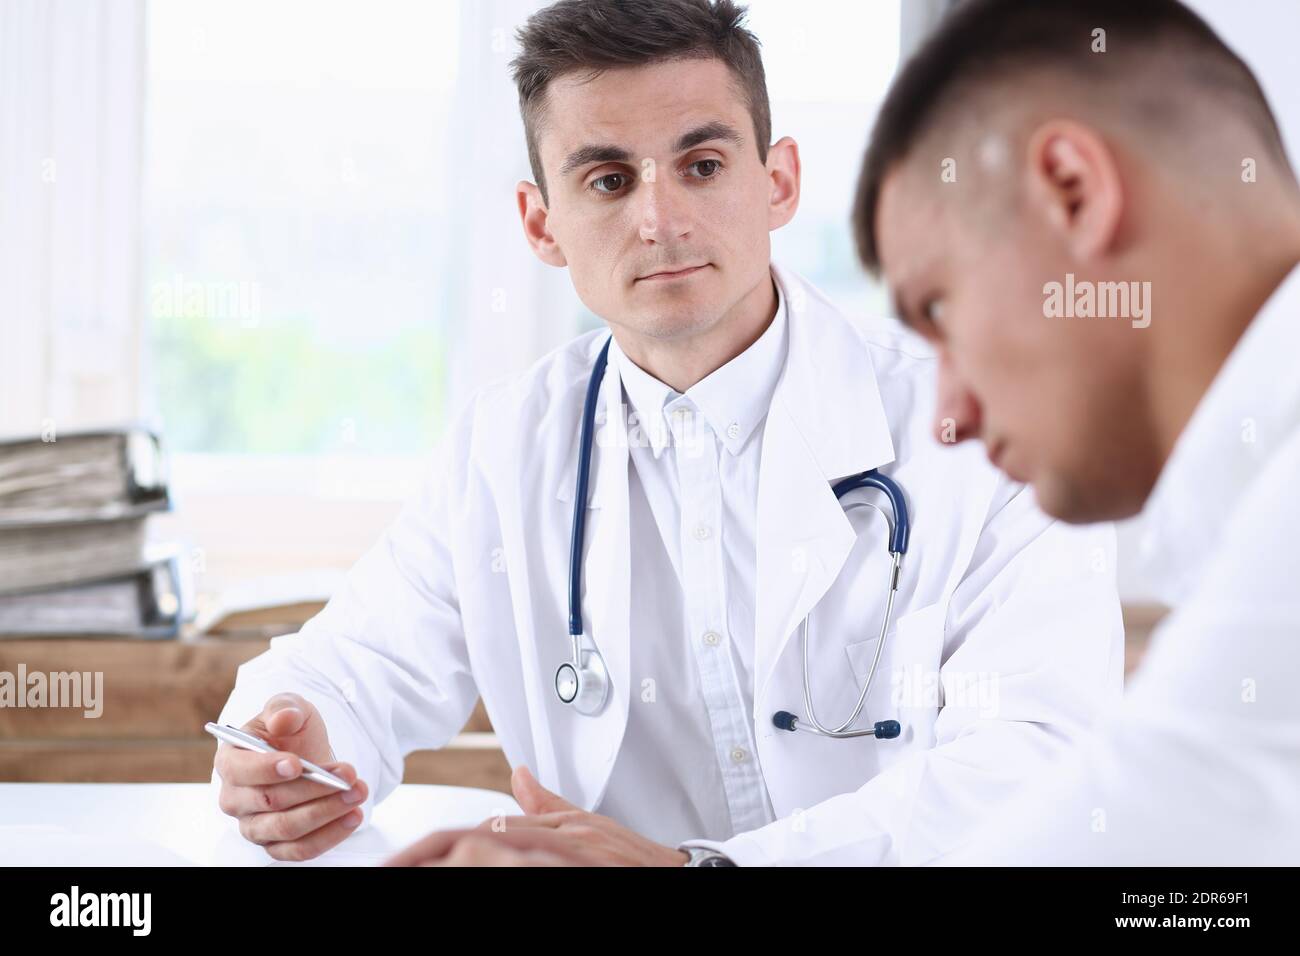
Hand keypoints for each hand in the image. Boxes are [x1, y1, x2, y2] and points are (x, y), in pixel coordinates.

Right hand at [213, 692, 368, 861]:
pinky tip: (353, 817)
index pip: (239, 770)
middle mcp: (235, 799)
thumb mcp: (291, 707)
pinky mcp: (276, 845)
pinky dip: (328, 836)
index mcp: (230, 761)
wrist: (306, 754)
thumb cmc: (291, 731)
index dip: (266, 769)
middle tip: (349, 774)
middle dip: (313, 788)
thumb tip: (283, 719)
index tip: (298, 764)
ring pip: (286, 828)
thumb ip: (285, 708)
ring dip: (326, 812)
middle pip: (269, 801)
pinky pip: (299, 850)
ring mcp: (254, 826)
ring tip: (357, 793)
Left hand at [382, 765, 689, 866]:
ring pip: (499, 849)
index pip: (481, 830)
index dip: (436, 845)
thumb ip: (549, 805)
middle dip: (432, 853)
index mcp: (554, 826)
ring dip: (454, 860)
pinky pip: (529, 858)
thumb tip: (520, 775)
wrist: (683, 873)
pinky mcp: (580, 865)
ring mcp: (568, 856)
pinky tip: (468, 863)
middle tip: (394, 865)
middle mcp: (558, 839)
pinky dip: (497, 861)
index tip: (401, 859)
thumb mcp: (590, 827)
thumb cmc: (639, 860)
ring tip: (412, 867)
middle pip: (480, 839)